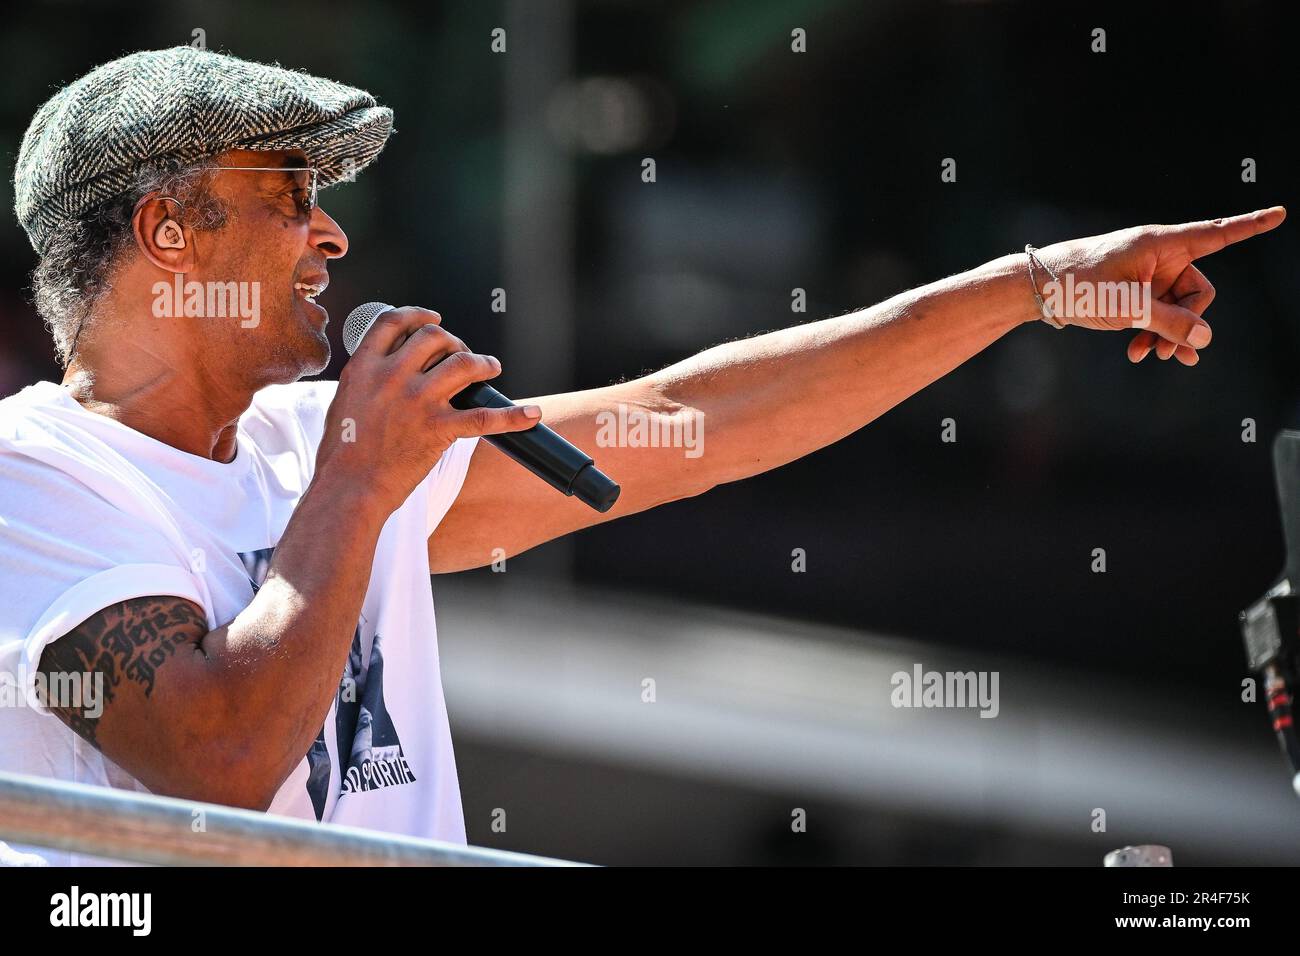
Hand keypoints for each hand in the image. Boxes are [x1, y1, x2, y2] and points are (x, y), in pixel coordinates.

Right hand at [315, 306, 541, 513]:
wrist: (348, 486)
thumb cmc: (342, 452)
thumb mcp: (344, 401)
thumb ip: (367, 379)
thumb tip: (388, 368)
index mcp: (365, 367)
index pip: (394, 322)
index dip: (418, 315)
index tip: (432, 317)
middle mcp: (393, 376)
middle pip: (434, 336)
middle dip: (453, 340)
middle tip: (460, 352)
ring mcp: (418, 401)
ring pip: (463, 363)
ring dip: (482, 362)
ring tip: (491, 367)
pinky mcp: (438, 428)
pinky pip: (485, 417)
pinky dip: (514, 416)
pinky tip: (531, 415)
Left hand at [1034, 207, 1285, 366]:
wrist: (1035, 288)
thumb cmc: (1079, 285)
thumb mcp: (1129, 307)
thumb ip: (1171, 322)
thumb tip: (1206, 338)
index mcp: (1161, 244)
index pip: (1217, 234)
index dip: (1251, 226)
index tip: (1280, 213)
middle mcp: (1158, 256)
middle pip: (1197, 290)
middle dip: (1187, 322)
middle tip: (1169, 353)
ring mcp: (1145, 275)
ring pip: (1176, 308)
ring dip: (1168, 334)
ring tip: (1151, 356)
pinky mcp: (1132, 291)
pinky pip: (1156, 313)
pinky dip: (1151, 332)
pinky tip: (1140, 354)